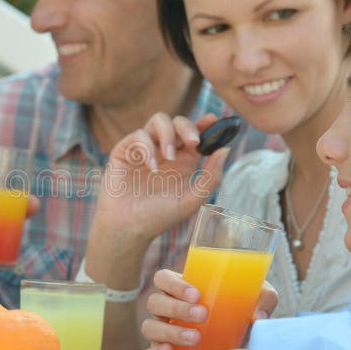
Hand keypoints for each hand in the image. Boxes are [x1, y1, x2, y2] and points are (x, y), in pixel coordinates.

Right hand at [94, 113, 228, 241]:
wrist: (129, 228)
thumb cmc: (159, 217)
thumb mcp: (191, 200)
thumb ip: (210, 177)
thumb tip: (225, 150)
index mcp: (183, 160)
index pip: (195, 134)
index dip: (204, 124)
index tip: (213, 120)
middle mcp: (164, 150)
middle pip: (178, 122)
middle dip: (187, 127)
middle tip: (194, 142)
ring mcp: (145, 149)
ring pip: (158, 120)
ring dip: (168, 134)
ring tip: (169, 157)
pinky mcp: (125, 151)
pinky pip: (138, 135)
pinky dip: (147, 147)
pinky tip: (151, 166)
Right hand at [134, 269, 277, 349]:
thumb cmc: (241, 316)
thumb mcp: (256, 300)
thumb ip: (264, 298)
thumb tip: (258, 316)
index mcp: (180, 289)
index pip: (162, 278)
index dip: (173, 284)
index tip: (196, 294)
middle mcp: (165, 310)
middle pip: (155, 302)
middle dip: (176, 309)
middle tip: (203, 315)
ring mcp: (160, 333)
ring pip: (149, 328)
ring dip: (169, 332)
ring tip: (195, 338)